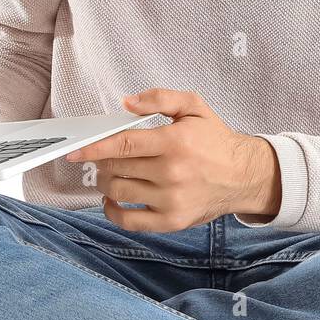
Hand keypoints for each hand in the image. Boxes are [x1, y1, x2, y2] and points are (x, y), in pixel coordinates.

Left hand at [64, 88, 280, 232]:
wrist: (244, 176)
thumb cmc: (214, 139)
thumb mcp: (194, 106)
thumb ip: (160, 98)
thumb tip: (127, 103)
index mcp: (174, 142)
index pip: (123, 145)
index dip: (95, 147)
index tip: (75, 150)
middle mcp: (172, 173)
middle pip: (116, 168)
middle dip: (100, 162)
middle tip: (102, 157)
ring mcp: (171, 200)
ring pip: (119, 192)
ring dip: (104, 183)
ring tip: (108, 174)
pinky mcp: (172, 221)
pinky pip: (129, 221)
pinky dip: (112, 211)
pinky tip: (113, 199)